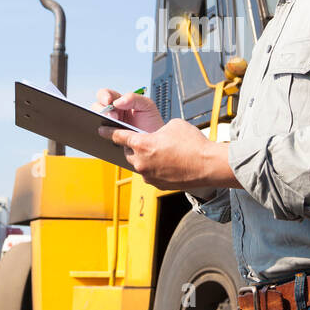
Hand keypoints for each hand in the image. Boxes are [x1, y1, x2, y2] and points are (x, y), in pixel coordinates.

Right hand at [92, 88, 163, 131]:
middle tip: (113, 117)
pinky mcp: (109, 138)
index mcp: (121, 102)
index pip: (106, 94)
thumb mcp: (147, 106)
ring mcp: (110, 125)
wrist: (156, 143)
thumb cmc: (152, 123)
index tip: (108, 102)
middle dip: (103, 110)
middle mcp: (113, 112)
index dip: (104, 96)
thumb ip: (133, 98)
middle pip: (97, 106)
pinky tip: (105, 134)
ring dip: (100, 121)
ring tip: (111, 126)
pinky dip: (99, 133)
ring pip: (96, 120)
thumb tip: (116, 101)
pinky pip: (99, 134)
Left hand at [97, 118, 215, 190]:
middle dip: (133, 146)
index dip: (108, 132)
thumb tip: (155, 135)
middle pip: (128, 152)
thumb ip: (157, 129)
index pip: (118, 136)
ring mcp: (148, 176)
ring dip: (145, 158)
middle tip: (144, 141)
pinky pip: (150, 174)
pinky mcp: (157, 185)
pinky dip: (154, 168)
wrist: (209, 165)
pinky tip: (167, 163)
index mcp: (142, 144)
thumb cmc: (193, 144)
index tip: (101, 130)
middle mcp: (141, 162)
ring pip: (139, 164)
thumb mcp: (173, 125)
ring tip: (160, 153)